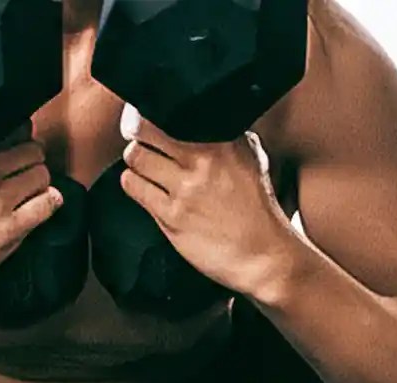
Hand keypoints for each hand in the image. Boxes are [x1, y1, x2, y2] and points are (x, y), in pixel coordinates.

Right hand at [0, 139, 62, 302]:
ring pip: (42, 175)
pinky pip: (48, 203)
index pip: (6, 129)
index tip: (14, 142)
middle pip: (30, 150)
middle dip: (30, 157)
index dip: (14, 136)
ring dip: (38, 180)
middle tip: (24, 166)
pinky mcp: (8, 230)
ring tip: (28, 187)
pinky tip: (39, 202)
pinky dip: (49, 200)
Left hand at [118, 106, 296, 294]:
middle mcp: (204, 161)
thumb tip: (205, 119)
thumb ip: (229, 138)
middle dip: (138, 131)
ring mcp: (186, 189)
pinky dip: (132, 183)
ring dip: (134, 160)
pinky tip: (141, 186)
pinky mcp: (171, 216)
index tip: (149, 115)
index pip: (176, 111)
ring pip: (136, 157)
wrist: (264, 256)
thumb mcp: (254, 161)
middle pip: (147, 129)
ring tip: (143, 165)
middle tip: (139, 137)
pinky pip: (134, 187)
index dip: (156, 111)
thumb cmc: (258, 212)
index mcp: (225, 143)